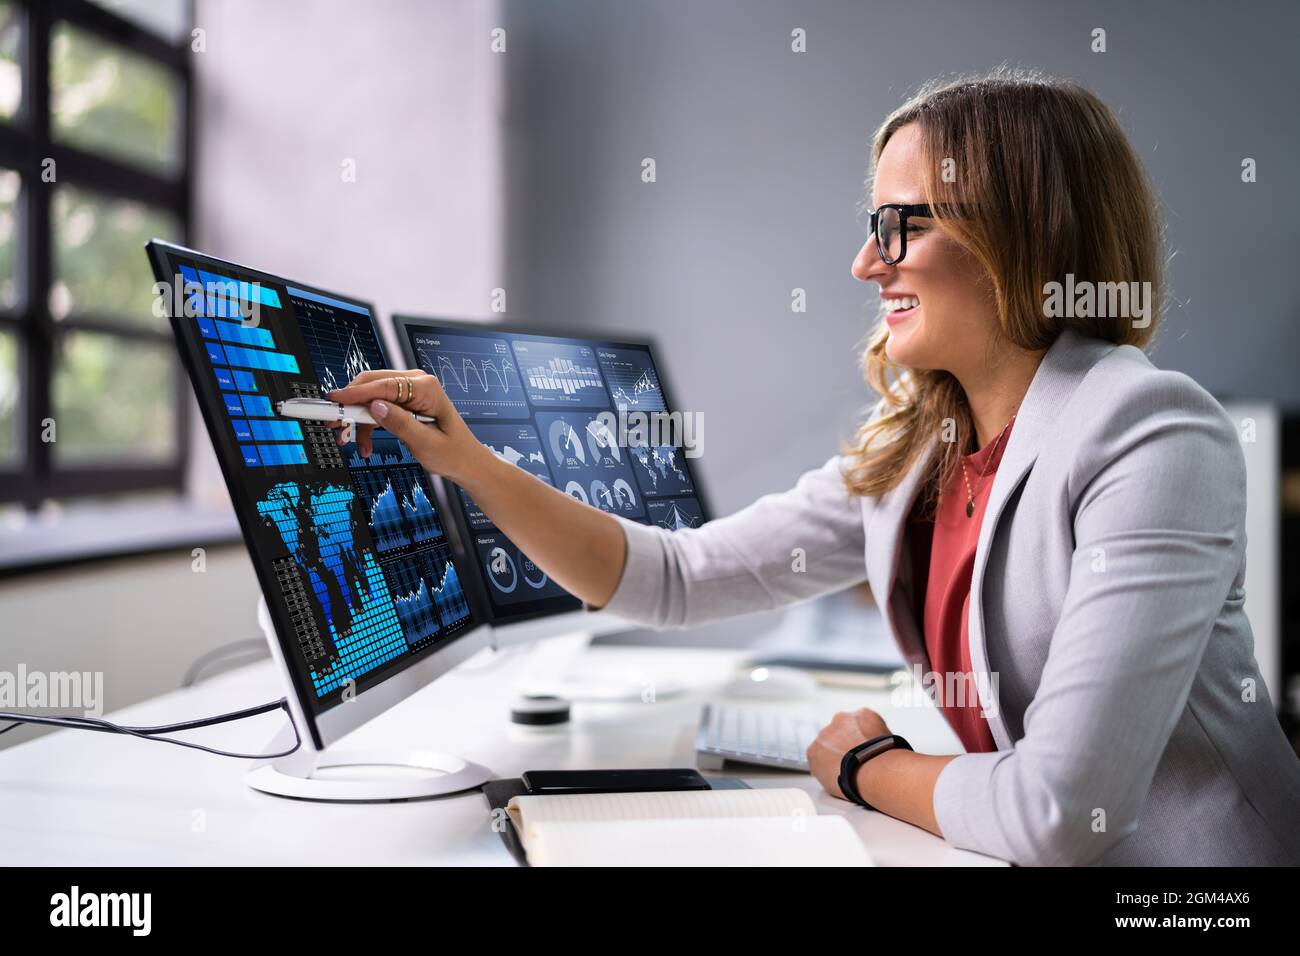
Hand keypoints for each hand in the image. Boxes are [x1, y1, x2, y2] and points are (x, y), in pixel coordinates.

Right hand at [326, 370, 488, 483]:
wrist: (466, 462)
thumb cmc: (454, 453)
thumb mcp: (426, 443)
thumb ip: (400, 423)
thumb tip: (375, 406)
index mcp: (425, 388)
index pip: (383, 385)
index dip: (355, 393)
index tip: (335, 400)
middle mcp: (416, 384)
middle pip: (372, 386)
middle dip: (351, 406)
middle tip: (335, 424)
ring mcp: (409, 393)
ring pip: (371, 399)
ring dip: (358, 420)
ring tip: (350, 442)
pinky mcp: (404, 404)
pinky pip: (377, 409)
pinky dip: (368, 426)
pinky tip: (366, 445)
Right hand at [805, 708, 890, 800]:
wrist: (874, 772)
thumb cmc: (856, 782)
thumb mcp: (832, 786)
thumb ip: (829, 772)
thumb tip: (837, 772)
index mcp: (814, 751)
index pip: (822, 750)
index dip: (835, 755)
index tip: (845, 761)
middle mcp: (824, 732)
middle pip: (835, 735)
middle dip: (846, 742)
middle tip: (861, 756)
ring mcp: (842, 721)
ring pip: (851, 724)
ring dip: (859, 733)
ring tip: (873, 749)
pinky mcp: (862, 713)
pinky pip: (867, 718)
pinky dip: (873, 726)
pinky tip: (880, 741)